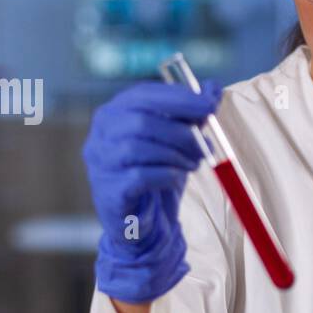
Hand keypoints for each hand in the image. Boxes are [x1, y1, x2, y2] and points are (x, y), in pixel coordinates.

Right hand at [83, 80, 220, 302]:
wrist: (141, 224)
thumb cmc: (156, 176)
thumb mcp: (177, 141)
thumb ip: (191, 114)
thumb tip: (212, 87)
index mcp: (114, 114)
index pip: (143, 95)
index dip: (178, 97)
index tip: (210, 104)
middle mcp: (100, 135)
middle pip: (141, 121)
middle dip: (181, 131)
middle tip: (206, 144)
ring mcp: (100, 164)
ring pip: (138, 148)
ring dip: (175, 154)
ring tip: (193, 163)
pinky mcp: (109, 191)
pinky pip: (140, 176)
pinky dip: (166, 175)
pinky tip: (176, 178)